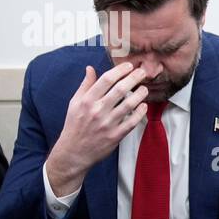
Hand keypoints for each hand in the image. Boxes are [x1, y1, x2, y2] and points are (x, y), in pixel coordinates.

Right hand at [46, 62, 150, 195]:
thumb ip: (85, 86)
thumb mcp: (75, 103)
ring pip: (129, 104)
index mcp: (86, 100)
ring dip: (140, 94)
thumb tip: (90, 68)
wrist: (74, 152)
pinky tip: (143, 105)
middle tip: (142, 72)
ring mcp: (107, 123)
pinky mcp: (115, 136)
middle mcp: (97, 110)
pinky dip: (140, 112)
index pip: (106, 80)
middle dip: (134, 78)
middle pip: (120, 89)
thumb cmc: (75, 125)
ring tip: (144, 88)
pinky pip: (132, 121)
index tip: (129, 66)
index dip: (120, 71)